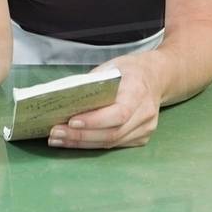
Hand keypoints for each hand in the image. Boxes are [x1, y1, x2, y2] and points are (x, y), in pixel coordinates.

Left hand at [47, 54, 163, 148]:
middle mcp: (145, 114)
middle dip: (80, 135)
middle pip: (112, 132)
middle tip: (55, 133)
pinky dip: (92, 144)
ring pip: (111, 142)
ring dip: (82, 143)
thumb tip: (67, 99)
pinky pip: (114, 145)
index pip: (119, 113)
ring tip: (58, 139)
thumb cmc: (130, 70)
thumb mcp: (112, 66)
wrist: (156, 77)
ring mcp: (146, 128)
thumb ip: (94, 83)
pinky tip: (73, 141)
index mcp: (139, 92)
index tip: (71, 121)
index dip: (95, 120)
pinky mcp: (141, 138)